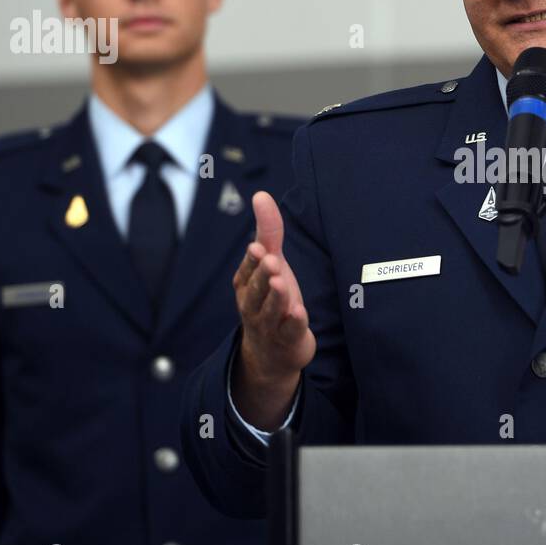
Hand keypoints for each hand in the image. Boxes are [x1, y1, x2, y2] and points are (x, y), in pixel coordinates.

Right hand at [230, 191, 315, 428]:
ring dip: (276, 297)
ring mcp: (270, 325)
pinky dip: (293, 323)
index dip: (253, 261)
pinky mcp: (288, 340)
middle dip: (262, 276)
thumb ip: (268, 231)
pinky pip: (290, 331)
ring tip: (281, 282)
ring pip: (270, 311)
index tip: (258, 248)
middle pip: (256, 290)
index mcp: (246, 285)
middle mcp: (253, 305)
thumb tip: (261, 194)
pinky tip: (299, 312)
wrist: (274, 350)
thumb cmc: (271, 297)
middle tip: (271, 261)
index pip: (248, 270)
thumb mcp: (271, 263)